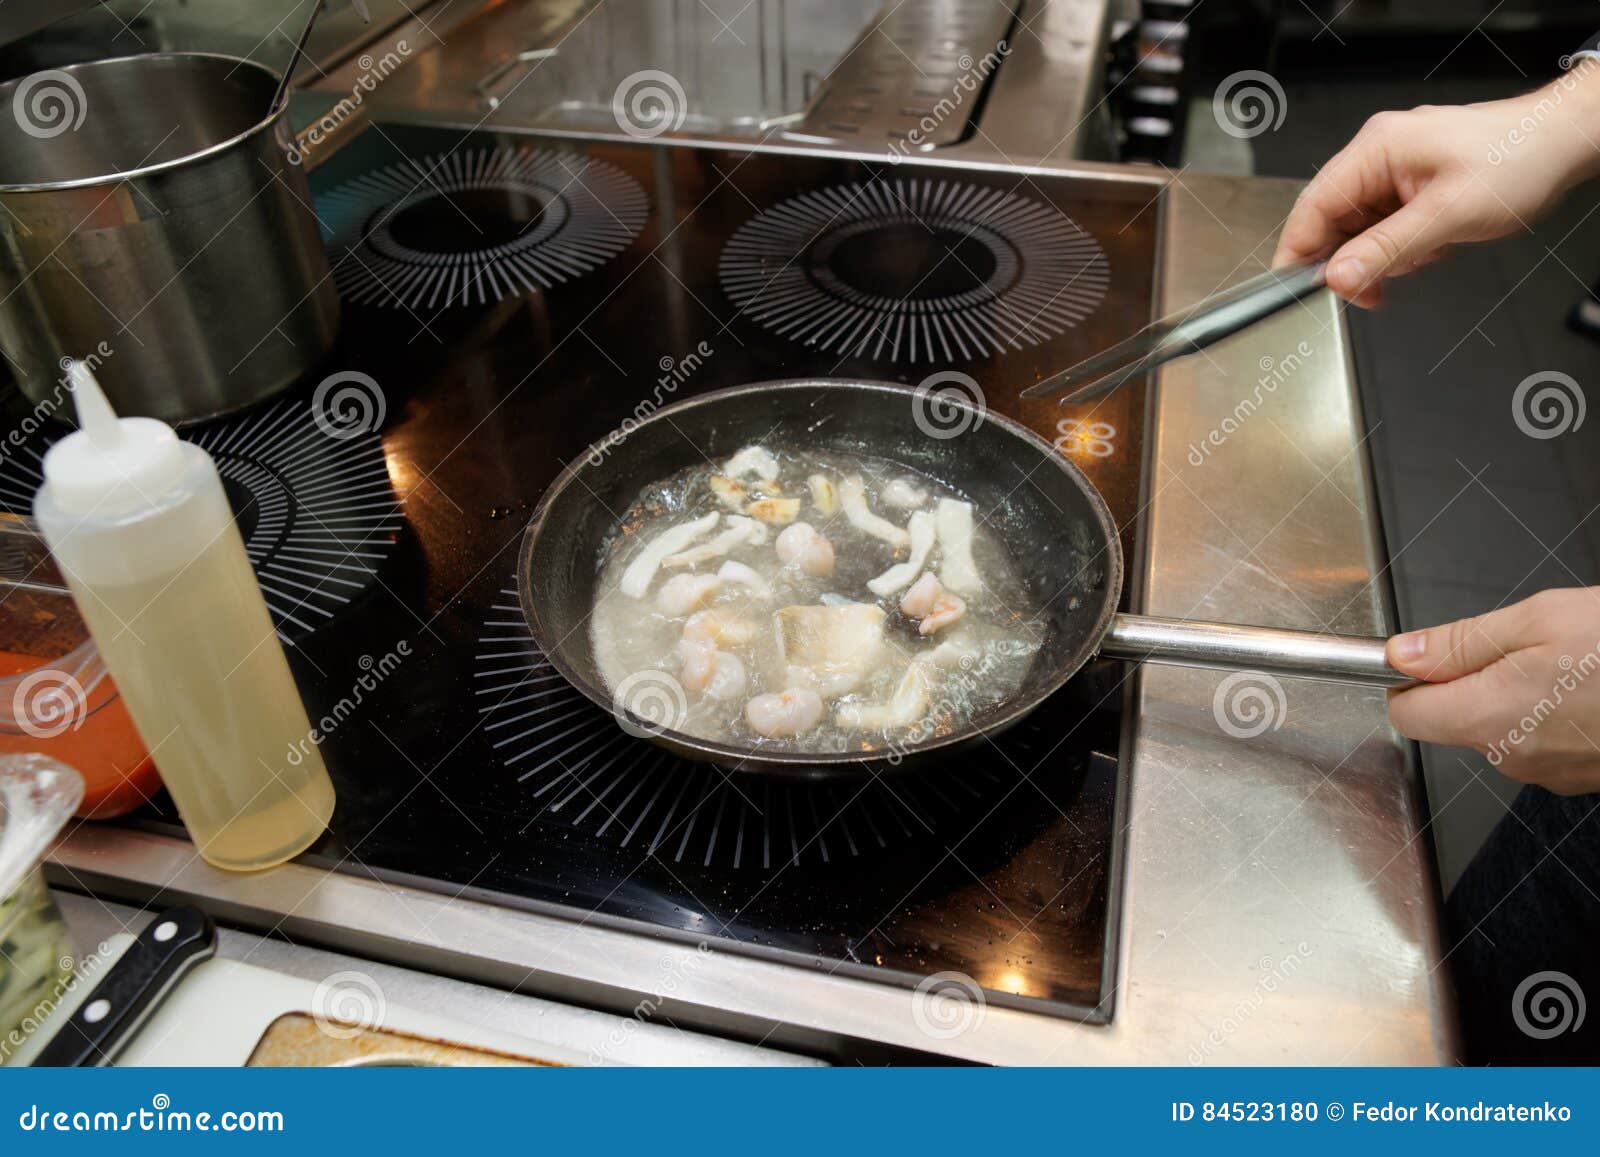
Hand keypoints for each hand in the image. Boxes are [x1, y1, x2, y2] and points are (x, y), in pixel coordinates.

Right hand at [1273, 66, 1599, 306]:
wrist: (1563, 142)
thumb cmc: (1518, 160)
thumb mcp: (1448, 214)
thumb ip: (1387, 248)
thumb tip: (1336, 277)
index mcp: (1376, 149)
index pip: (1312, 207)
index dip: (1298, 253)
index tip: (1293, 292)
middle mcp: (1377, 155)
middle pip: (1331, 221)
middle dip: (1349, 261)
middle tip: (1372, 291)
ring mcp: (1393, 168)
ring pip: (1358, 229)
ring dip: (1380, 256)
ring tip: (1421, 257)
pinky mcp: (1410, 183)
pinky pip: (1383, 225)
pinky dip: (1398, 247)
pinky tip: (1427, 249)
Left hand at [1386, 589, 1599, 794]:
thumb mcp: (1540, 620)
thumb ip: (1461, 641)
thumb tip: (1402, 654)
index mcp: (1488, 716)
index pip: (1407, 713)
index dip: (1407, 680)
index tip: (1423, 655)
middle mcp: (1511, 757)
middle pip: (1455, 720)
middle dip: (1472, 679)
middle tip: (1524, 643)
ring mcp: (1550, 774)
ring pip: (1501, 729)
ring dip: (1518, 694)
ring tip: (1571, 663)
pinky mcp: (1582, 777)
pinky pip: (1544, 742)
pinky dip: (1554, 714)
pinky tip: (1589, 688)